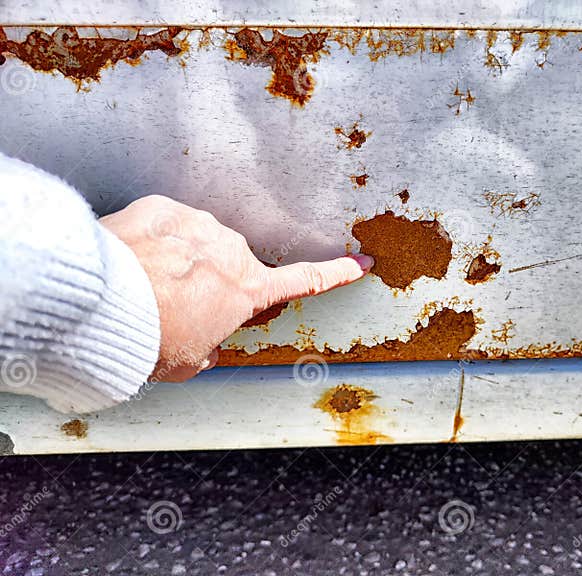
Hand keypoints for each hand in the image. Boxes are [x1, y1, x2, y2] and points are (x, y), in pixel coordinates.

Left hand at [99, 195, 372, 381]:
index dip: (337, 273)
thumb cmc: (148, 338)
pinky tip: (133, 261)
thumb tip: (209, 345)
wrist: (100, 304)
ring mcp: (198, 225)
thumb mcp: (188, 362)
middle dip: (210, 281)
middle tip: (173, 305)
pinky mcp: (163, 208)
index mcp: (248, 290)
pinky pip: (165, 224)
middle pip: (231, 266)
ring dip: (179, 259)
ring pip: (196, 243)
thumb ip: (209, 350)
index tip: (360, 263)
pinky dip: (153, 240)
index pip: (305, 281)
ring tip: (146, 283)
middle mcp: (231, 252)